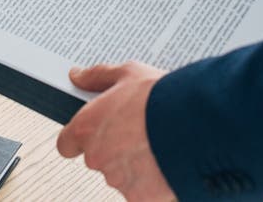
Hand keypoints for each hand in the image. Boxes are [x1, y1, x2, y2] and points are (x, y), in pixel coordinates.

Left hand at [57, 61, 174, 201]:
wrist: (196, 124)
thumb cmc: (160, 97)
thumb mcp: (128, 72)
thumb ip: (98, 77)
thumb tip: (78, 76)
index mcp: (87, 127)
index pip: (66, 143)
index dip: (79, 137)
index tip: (94, 129)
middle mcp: (97, 157)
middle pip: (98, 157)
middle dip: (114, 146)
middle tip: (138, 128)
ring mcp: (118, 180)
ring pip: (121, 174)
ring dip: (134, 162)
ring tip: (157, 140)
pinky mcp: (140, 198)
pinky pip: (142, 190)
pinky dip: (152, 179)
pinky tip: (166, 159)